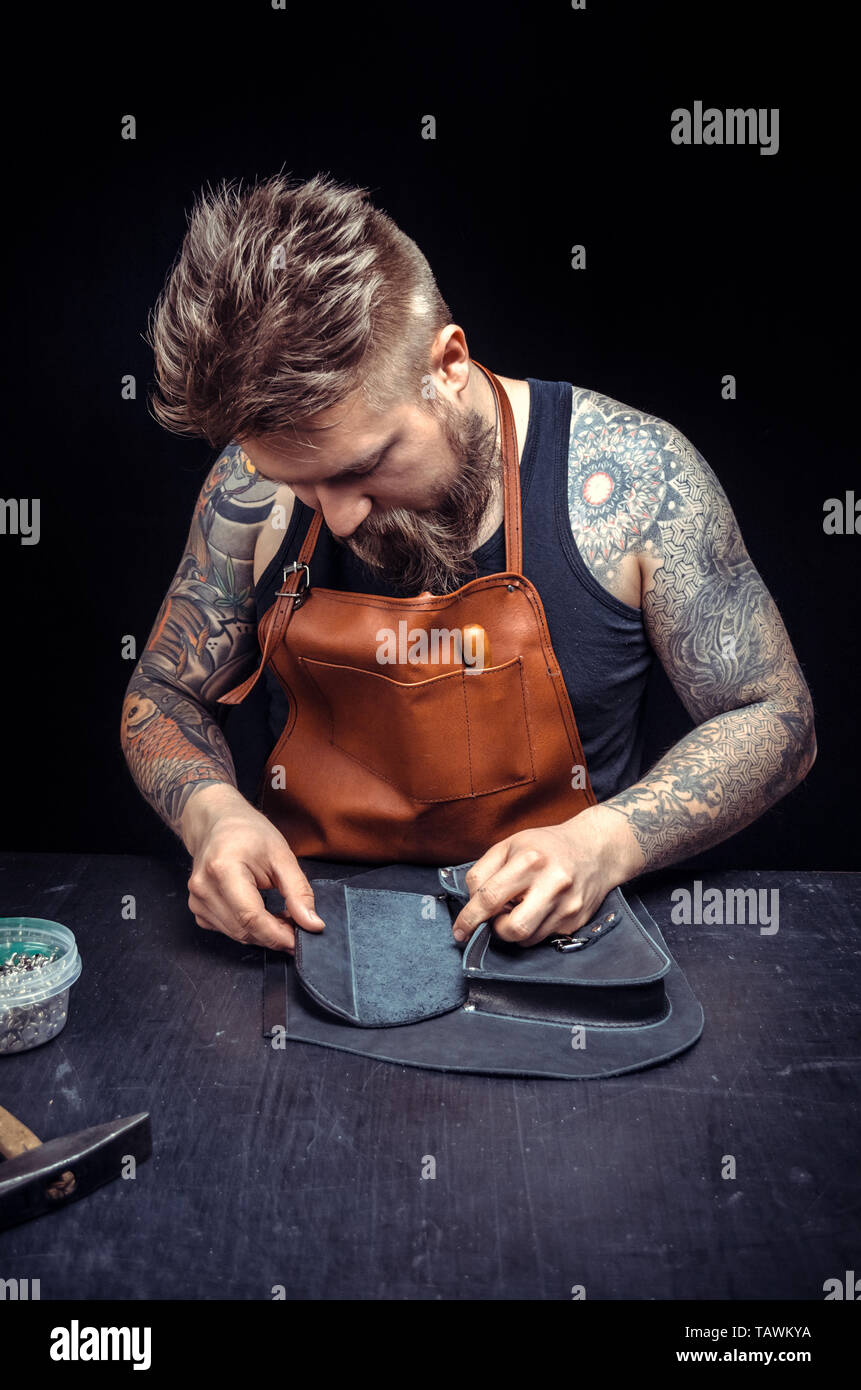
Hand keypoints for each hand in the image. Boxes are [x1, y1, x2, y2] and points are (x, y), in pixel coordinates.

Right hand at [182, 784, 323, 952]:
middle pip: (243, 930)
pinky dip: (249, 929)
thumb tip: (312, 924)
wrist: (216, 823)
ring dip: (263, 933)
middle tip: (297, 924)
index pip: (250, 917)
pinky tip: (262, 914)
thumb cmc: (248, 833)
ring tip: (282, 916)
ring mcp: (197, 901)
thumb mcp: (282, 855)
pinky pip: (229, 930)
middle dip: (274, 935)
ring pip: (237, 934)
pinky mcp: (198, 910)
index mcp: (222, 869)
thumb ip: (298, 892)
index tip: (299, 939)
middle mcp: (204, 888)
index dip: (277, 934)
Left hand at [449, 805, 641, 947]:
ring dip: (515, 930)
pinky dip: (534, 929)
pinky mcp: (576, 921)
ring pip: (527, 939)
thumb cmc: (546, 846)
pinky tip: (539, 909)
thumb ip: (483, 872)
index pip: (490, 898)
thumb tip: (471, 903)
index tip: (459, 931)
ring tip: (521, 907)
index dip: (469, 919)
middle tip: (498, 916)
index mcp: (530, 861)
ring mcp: (568, 905)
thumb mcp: (509, 845)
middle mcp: (552, 884)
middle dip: (497, 930)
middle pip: (513, 928)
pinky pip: (544, 938)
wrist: (596, 849)